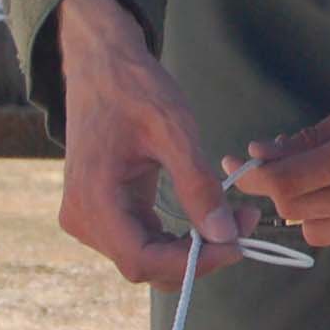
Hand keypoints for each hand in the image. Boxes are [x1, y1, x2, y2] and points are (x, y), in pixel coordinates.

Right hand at [54, 0, 241, 286]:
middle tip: (245, 226)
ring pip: (147, 258)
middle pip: (146, 266)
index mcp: (93, 200)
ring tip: (236, 219)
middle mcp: (84, 218)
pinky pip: (143, 240)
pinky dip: (178, 238)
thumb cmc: (134, 88)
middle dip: (199, 255)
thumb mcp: (174, 130)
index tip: (237, 245)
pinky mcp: (104, 211)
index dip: (193, 262)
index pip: (143, 260)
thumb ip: (198, 185)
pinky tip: (209, 217)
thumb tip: (225, 235)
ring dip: (192, 249)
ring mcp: (90, 217)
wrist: (101, 63)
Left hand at [230, 62, 329, 254]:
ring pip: (321, 233)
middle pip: (297, 213)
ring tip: (327, 181)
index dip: (255, 177)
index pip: (286, 184)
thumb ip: (311, 137)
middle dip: (279, 190)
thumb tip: (264, 153)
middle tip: (278, 168)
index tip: (240, 165)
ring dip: (311, 209)